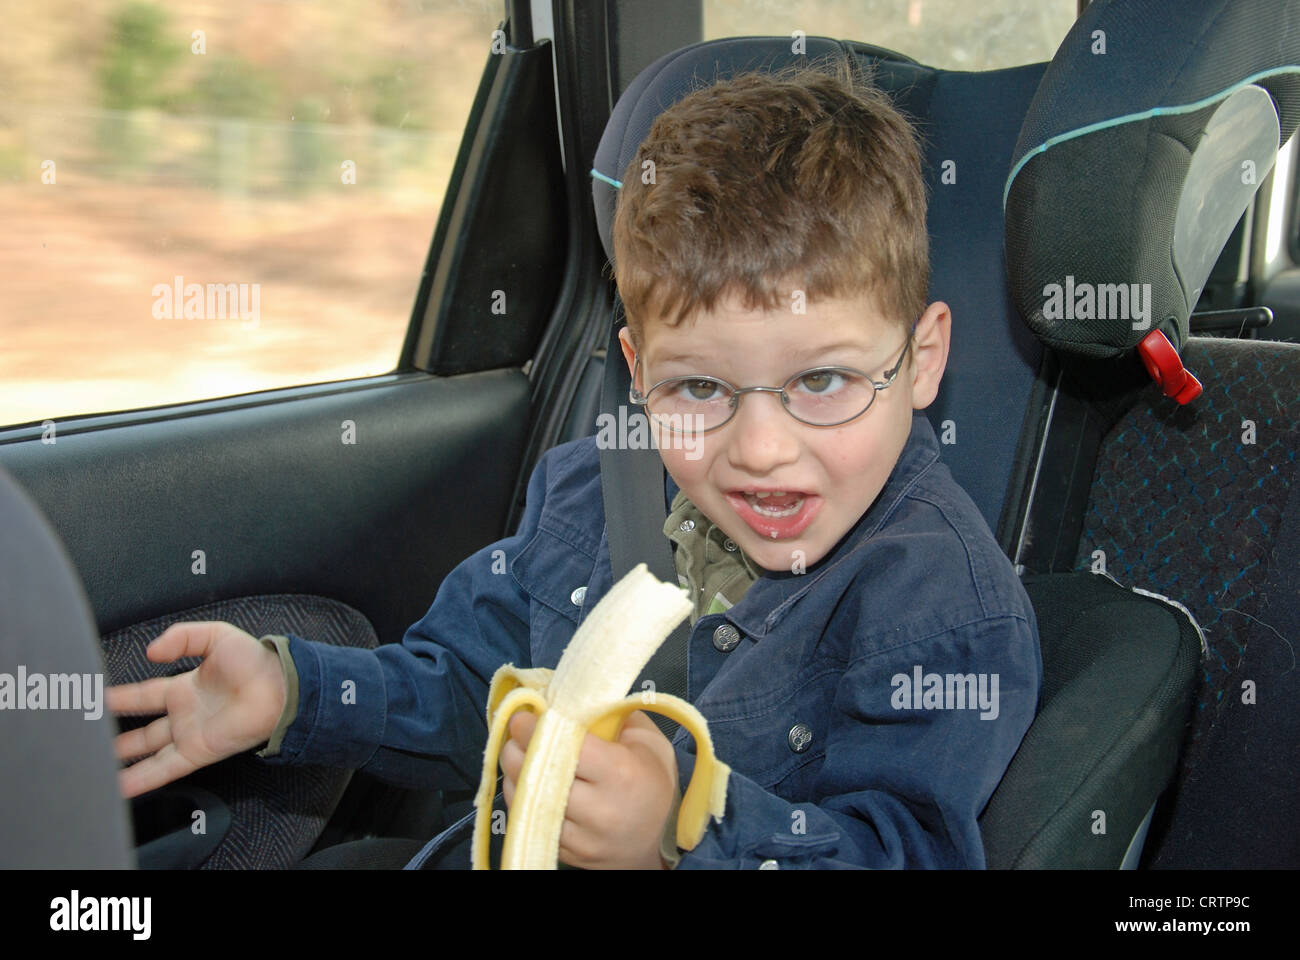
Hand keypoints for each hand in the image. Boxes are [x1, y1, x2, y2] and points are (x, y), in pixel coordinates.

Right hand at [105, 621, 287, 798]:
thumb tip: (151, 651)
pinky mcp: (198, 750)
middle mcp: (184, 714)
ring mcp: (189, 734)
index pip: (143, 695)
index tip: (94, 700)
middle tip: (86, 739)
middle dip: (113, 735)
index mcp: (186, 688)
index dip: (119, 698)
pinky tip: (119, 787)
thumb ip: (182, 638)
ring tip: (93, 769)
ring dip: (121, 761)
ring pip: (147, 752)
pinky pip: (164, 767)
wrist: (281, 685)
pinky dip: (142, 778)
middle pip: (140, 729)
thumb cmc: (256, 661)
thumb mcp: (215, 636)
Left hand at [501, 709, 676, 868]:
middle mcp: (600, 810)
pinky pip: (530, 823)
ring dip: (513, 774)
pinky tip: (527, 782)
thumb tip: (566, 696)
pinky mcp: (569, 854)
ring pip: (526, 802)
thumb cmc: (654, 778)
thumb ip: (608, 715)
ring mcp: (583, 838)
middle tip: (515, 732)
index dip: (535, 728)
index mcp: (620, 773)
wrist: (663, 835)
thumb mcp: (645, 737)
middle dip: (516, 749)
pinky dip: (522, 799)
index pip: (563, 746)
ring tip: (518, 755)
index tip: (524, 715)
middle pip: (537, 776)